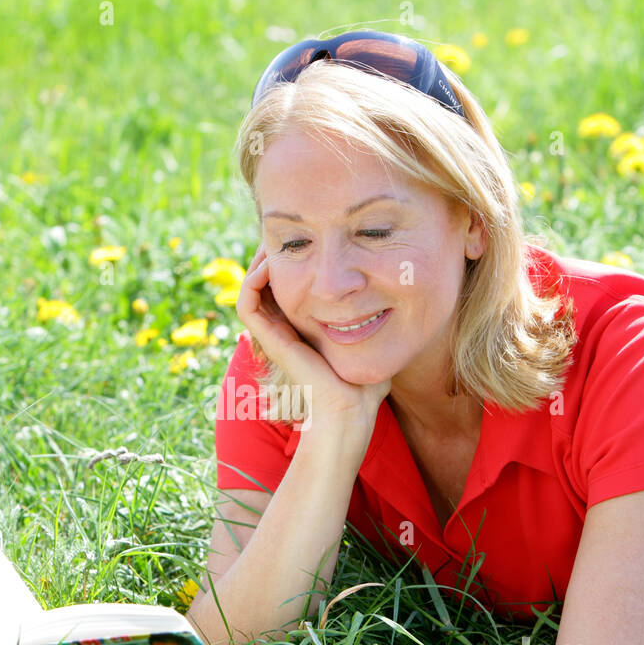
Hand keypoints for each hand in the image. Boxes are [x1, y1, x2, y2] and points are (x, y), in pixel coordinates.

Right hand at [235, 247, 391, 430]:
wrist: (349, 414)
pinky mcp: (270, 340)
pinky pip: (246, 303)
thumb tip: (397, 304)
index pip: (290, 286)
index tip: (311, 239)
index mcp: (305, 329)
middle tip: (288, 231)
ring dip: (259, 260)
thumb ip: (379, 323)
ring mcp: (275, 335)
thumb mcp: (373, 342)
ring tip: (275, 240)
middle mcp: (286, 329)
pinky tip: (270, 263)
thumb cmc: (365, 390)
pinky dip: (251, 280)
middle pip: (268, 282)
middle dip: (276, 253)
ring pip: (252, 288)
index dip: (294, 260)